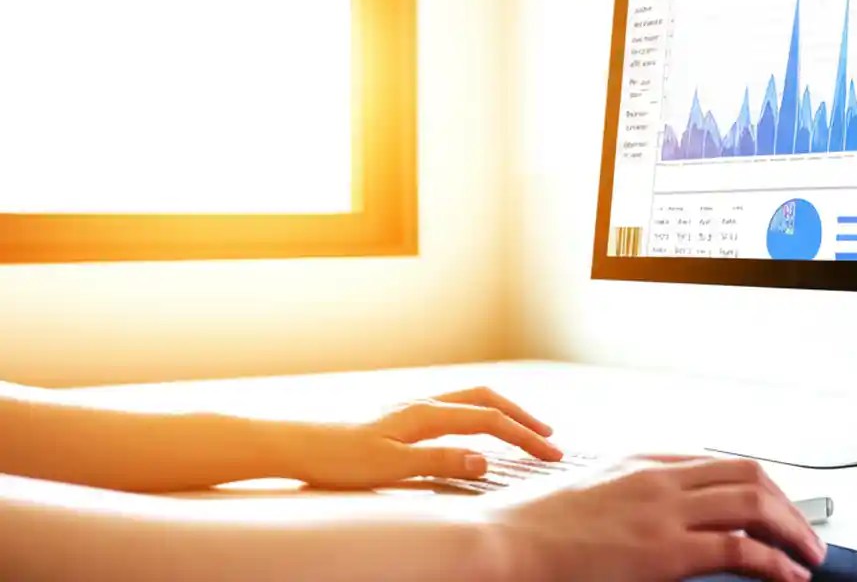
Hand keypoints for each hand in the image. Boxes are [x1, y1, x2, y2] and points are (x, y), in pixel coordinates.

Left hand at [281, 386, 560, 489]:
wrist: (297, 445)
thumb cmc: (339, 458)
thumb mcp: (392, 467)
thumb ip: (440, 462)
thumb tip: (486, 460)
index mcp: (426, 414)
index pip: (489, 421)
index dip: (523, 437)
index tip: (551, 455)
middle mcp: (423, 403)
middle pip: (486, 399)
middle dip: (521, 417)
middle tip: (549, 438)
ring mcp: (411, 407)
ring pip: (470, 399)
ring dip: (502, 410)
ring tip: (523, 427)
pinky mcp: (401, 416)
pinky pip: (453, 406)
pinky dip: (479, 412)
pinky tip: (476, 427)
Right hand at [490, 456, 825, 581]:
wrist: (507, 542)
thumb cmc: (537, 526)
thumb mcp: (593, 491)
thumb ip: (634, 492)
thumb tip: (667, 512)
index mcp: (644, 461)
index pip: (722, 462)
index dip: (760, 485)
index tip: (777, 507)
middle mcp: (661, 477)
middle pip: (750, 475)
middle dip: (789, 504)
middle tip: (806, 533)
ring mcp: (665, 512)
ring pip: (755, 504)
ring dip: (793, 530)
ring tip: (808, 556)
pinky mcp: (664, 551)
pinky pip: (740, 549)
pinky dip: (775, 562)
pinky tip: (787, 577)